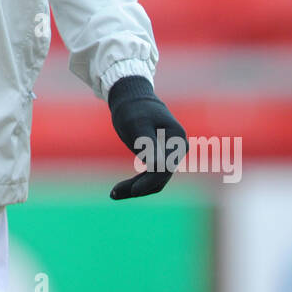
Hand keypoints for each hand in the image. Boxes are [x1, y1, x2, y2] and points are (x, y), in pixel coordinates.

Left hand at [107, 76, 187, 199]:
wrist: (129, 97)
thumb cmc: (133, 109)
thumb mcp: (137, 125)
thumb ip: (148, 145)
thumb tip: (159, 166)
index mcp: (177, 139)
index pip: (165, 168)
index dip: (149, 181)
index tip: (132, 191)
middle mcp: (177, 148)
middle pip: (160, 177)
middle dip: (138, 187)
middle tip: (113, 194)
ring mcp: (169, 154)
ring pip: (154, 180)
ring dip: (135, 188)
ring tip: (113, 194)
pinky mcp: (159, 157)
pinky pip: (149, 176)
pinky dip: (135, 183)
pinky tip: (118, 190)